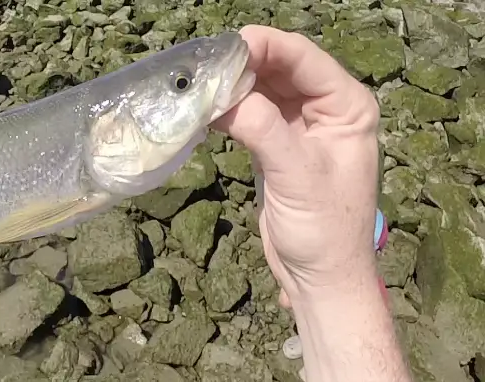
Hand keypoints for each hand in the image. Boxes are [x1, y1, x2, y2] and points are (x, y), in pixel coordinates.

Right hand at [212, 25, 380, 297]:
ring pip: (261, 88)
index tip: (224, 48)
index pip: (304, 59)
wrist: (318, 276)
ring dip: (231, 85)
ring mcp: (300, 126)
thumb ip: (263, 130)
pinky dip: (228, 109)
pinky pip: (250, 112)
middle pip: (279, 67)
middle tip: (201, 67)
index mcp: (347, 107)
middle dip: (242, 63)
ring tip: (196, 85)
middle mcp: (326, 109)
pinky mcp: (276, 144)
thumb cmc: (322, 230)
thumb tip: (222, 97)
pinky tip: (204, 110)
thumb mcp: (297, 176)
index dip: (265, 46)